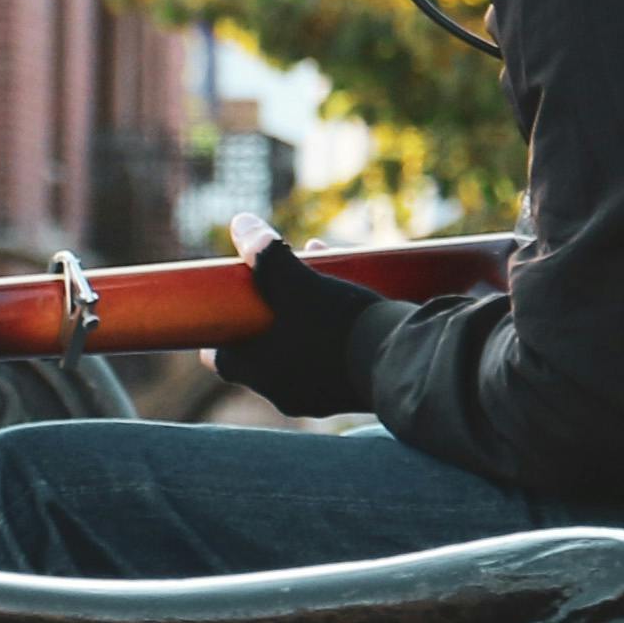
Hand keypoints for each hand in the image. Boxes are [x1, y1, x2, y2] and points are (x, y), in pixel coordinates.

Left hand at [209, 235, 394, 419]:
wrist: (405, 364)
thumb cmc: (339, 326)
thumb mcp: (298, 284)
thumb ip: (267, 257)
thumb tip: (241, 225)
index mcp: (263, 375)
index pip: (223, 361)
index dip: (218, 336)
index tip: (221, 316)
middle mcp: (287, 393)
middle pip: (264, 348)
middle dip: (271, 308)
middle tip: (279, 280)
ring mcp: (322, 397)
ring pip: (300, 348)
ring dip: (304, 312)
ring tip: (321, 267)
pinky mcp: (354, 393)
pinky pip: (331, 357)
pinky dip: (332, 329)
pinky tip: (350, 296)